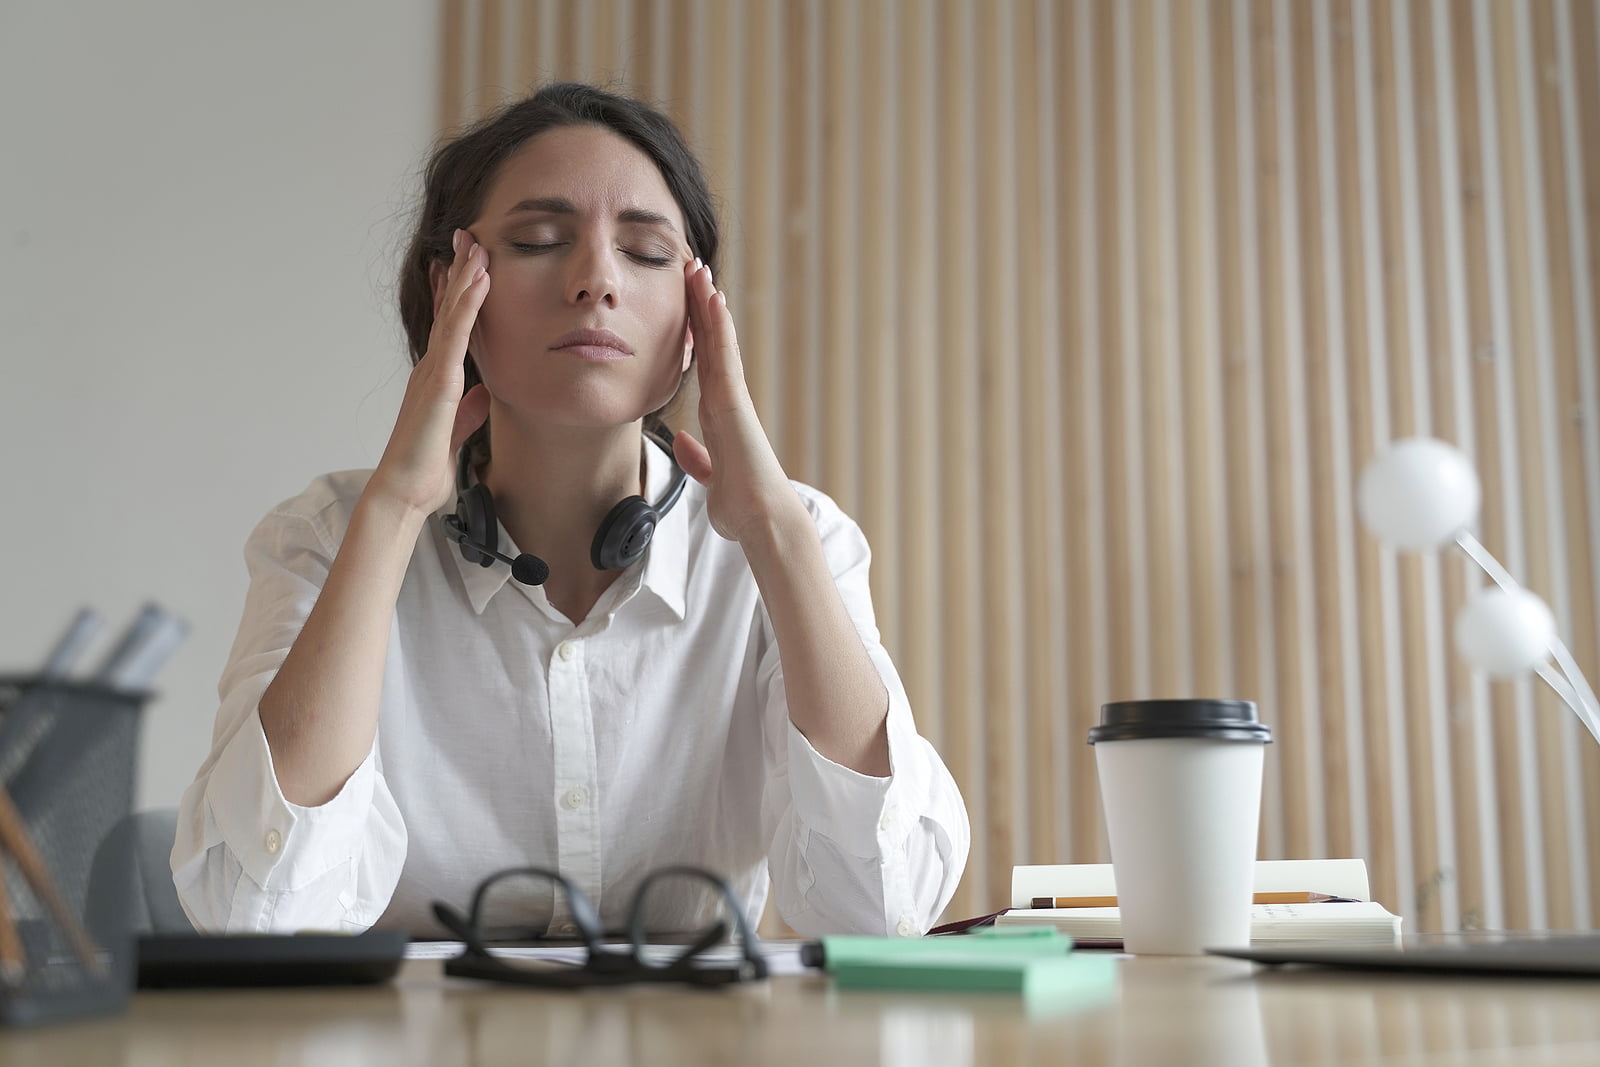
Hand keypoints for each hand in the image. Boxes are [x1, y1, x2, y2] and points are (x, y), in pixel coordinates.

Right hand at [370, 229, 492, 517]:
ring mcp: (433, 372)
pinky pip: (456, 335)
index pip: (450, 329)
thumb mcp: (456, 433)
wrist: (405, 492)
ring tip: (476, 244)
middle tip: (470, 238)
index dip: (457, 296)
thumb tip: (482, 394)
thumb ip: (468, 411)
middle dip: (459, 273)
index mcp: (436, 380)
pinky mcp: (439, 383)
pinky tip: (479, 280)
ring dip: (465, 277)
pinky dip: (468, 305)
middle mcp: (431, 369)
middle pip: (448, 311)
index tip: (466, 267)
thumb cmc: (425, 469)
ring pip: (451, 314)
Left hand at [672, 259, 799, 544]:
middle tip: (691, 265)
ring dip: (708, 303)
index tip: (686, 298)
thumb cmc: (741, 503)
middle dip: (699, 304)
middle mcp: (726, 399)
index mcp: (719, 413)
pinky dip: (719, 328)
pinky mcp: (735, 402)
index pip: (702, 361)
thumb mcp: (709, 476)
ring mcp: (733, 398)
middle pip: (710, 341)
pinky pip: (724, 357)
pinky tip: (713, 299)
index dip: (694, 328)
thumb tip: (683, 442)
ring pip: (718, 341)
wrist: (762, 519)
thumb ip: (698, 457)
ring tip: (698, 267)